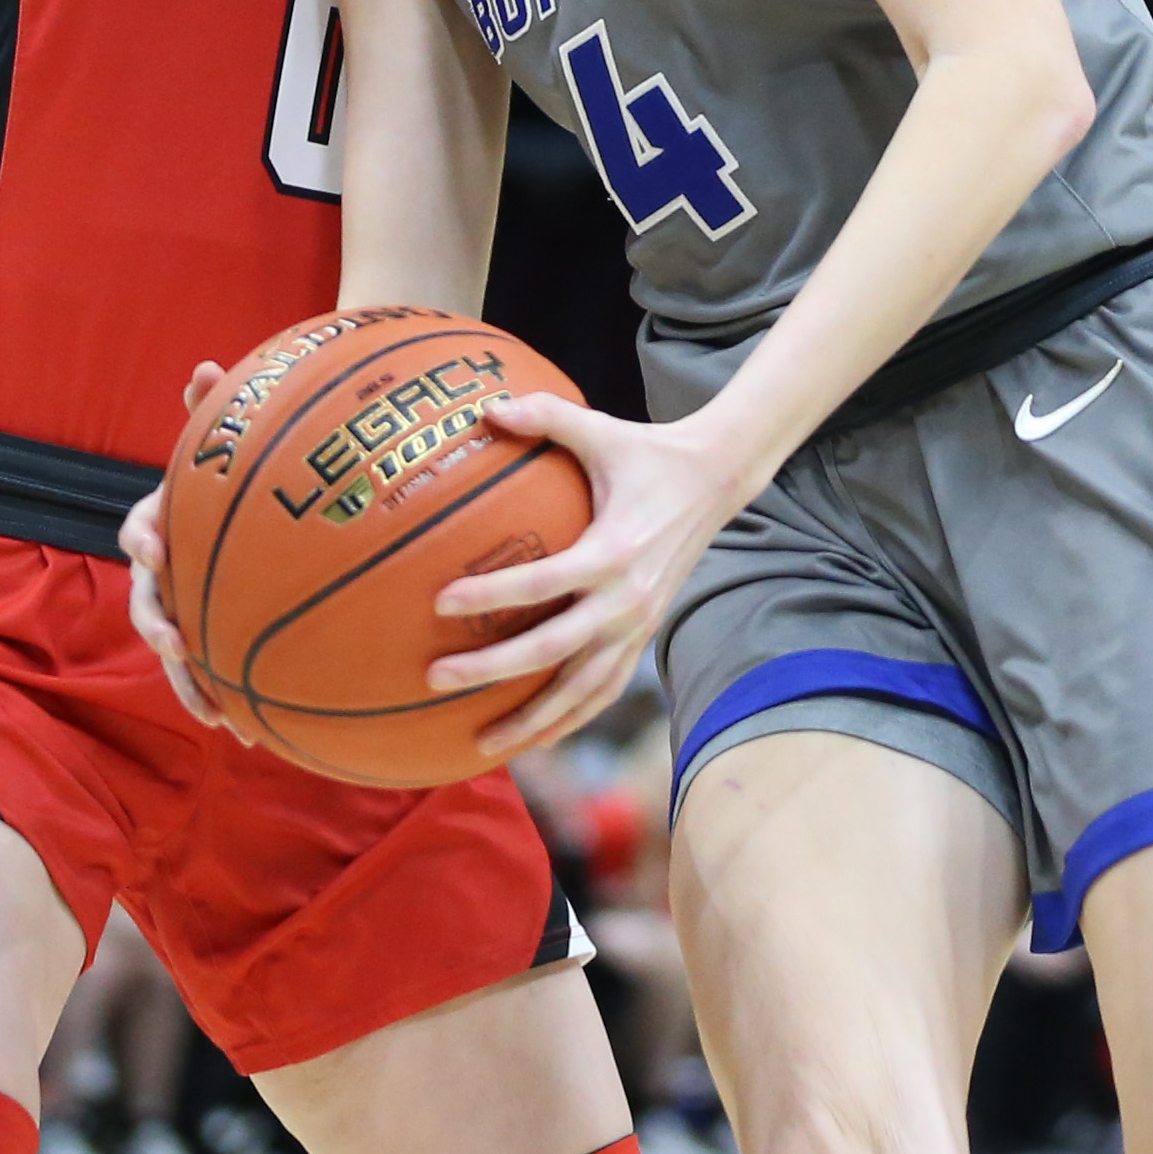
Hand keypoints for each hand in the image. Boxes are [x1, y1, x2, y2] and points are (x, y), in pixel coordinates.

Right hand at [120, 360, 247, 738]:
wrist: (230, 510)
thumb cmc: (223, 474)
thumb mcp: (217, 441)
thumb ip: (211, 408)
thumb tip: (207, 365)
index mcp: (159, 523)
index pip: (139, 530)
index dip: (144, 537)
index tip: (157, 546)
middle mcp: (162, 572)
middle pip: (148, 605)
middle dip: (160, 627)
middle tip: (179, 641)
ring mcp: (181, 607)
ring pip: (176, 652)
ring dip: (191, 683)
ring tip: (218, 717)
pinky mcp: (208, 634)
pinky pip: (210, 671)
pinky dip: (223, 698)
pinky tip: (252, 731)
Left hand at [426, 400, 743, 758]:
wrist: (716, 481)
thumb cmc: (646, 452)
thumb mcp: (600, 428)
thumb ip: (545, 416)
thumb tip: (485, 408)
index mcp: (613, 551)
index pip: (544, 583)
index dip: (492, 596)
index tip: (441, 602)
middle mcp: (627, 599)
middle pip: (553, 651)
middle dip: (493, 670)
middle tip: (436, 678)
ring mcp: (638, 625)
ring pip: (582, 690)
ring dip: (533, 720)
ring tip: (480, 745)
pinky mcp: (644, 637)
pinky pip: (603, 690)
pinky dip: (570, 719)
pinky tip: (534, 739)